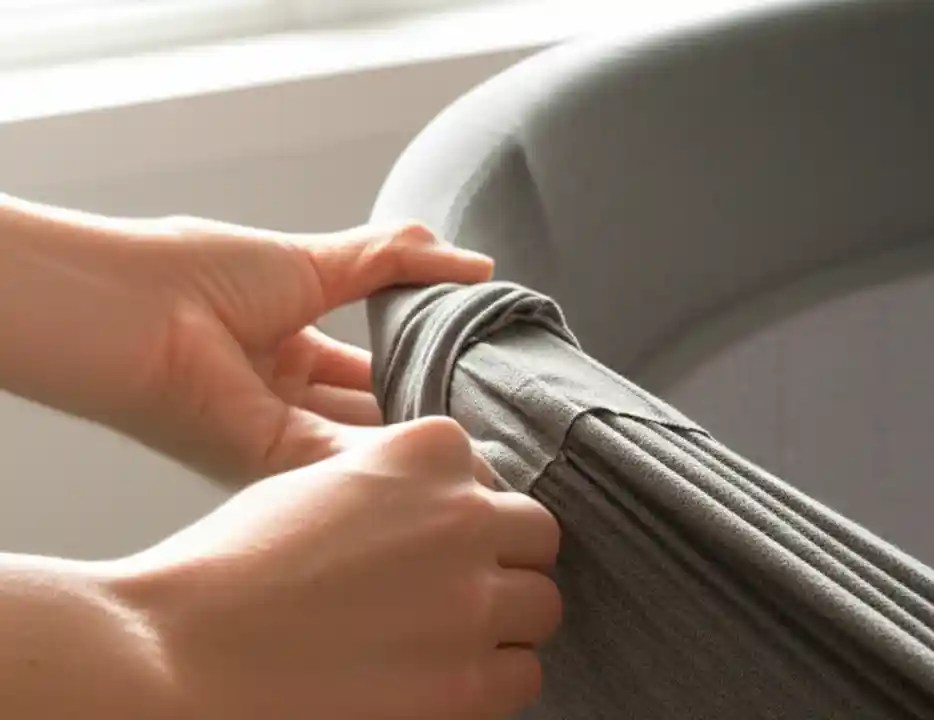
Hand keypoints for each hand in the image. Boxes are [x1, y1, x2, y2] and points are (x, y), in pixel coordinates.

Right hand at [103, 416, 561, 719]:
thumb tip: (454, 507)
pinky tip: (433, 684)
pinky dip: (489, 682)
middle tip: (448, 595)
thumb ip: (400, 484)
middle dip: (500, 563)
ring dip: (500, 624)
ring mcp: (473, 599)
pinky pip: (522, 676)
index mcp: (429, 449)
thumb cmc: (231, 571)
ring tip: (438, 642)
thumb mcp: (322, 481)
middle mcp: (466, 515)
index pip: (492, 479)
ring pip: (539, 607)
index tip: (428, 545)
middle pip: (534, 537)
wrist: (176, 656)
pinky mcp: (468, 682)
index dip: (464, 517)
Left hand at [113, 216, 493, 482]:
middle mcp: (287, 401)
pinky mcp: (280, 465)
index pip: (372, 369)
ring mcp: (282, 438)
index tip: (481, 364)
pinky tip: (449, 441)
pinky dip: (397, 449)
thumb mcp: (320, 261)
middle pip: (373, 412)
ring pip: (369, 441)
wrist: (139, 304)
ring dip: (418, 434)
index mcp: (288, 351)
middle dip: (427, 407)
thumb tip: (479, 264)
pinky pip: (352, 460)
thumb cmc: (202, 274)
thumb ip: (398, 261)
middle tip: (495, 405)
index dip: (423, 365)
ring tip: (488, 425)